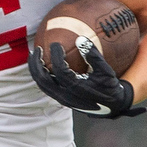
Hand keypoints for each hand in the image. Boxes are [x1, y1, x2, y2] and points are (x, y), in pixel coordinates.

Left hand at [28, 40, 146, 118]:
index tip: (55, 44)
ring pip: (41, 85)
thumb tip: (80, 39)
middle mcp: (66, 96)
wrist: (111, 107)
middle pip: (43, 80)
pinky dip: (40, 75)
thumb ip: (94, 56)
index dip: (56, 55)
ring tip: (34, 56)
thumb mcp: (106, 71)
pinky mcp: (61, 100)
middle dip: (36, 63)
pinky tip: (41, 65)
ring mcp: (62, 99)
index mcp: (77, 88)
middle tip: (37, 49)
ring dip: (35, 70)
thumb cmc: (109, 87)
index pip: (60, 70)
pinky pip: (45, 87)